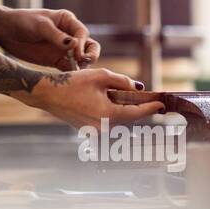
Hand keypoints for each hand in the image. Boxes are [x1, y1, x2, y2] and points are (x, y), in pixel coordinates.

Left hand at [0, 7, 100, 70]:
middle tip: (83, 62)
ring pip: (81, 59)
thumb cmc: (22, 21)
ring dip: (82, 66)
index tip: (76, 53)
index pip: (82, 33)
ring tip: (76, 73)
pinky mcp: (56, 60)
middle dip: (90, 55)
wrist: (5, 31)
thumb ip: (56, 36)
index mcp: (67, 21)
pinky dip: (72, 73)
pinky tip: (69, 79)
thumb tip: (74, 44)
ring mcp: (63, 49)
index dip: (82, 43)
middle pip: (88, 46)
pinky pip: (69, 68)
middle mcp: (69, 35)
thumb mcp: (40, 26)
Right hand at [18, 67, 163, 127]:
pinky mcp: (88, 130)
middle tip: (151, 101)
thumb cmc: (72, 83)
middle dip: (139, 109)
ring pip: (118, 121)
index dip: (151, 108)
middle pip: (129, 119)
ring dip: (125, 110)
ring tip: (131, 99)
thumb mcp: (100, 76)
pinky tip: (112, 102)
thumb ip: (122, 82)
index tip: (162, 104)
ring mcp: (95, 132)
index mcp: (109, 115)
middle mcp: (104, 128)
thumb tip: (138, 88)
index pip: (137, 113)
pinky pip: (107, 122)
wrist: (47, 94)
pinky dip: (113, 113)